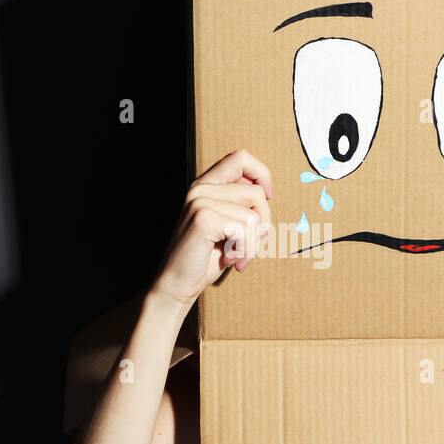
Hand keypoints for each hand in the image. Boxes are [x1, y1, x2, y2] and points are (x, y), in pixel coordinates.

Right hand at [150, 149, 273, 309]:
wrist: (177, 286)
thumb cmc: (204, 259)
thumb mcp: (227, 226)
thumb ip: (240, 206)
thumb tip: (266, 195)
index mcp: (206, 185)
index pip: (241, 158)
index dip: (262, 175)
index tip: (266, 199)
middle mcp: (200, 188)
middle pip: (256, 192)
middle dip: (262, 224)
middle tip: (249, 246)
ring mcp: (200, 201)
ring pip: (253, 215)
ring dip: (252, 244)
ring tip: (236, 257)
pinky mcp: (203, 218)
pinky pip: (245, 229)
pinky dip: (244, 250)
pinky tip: (230, 260)